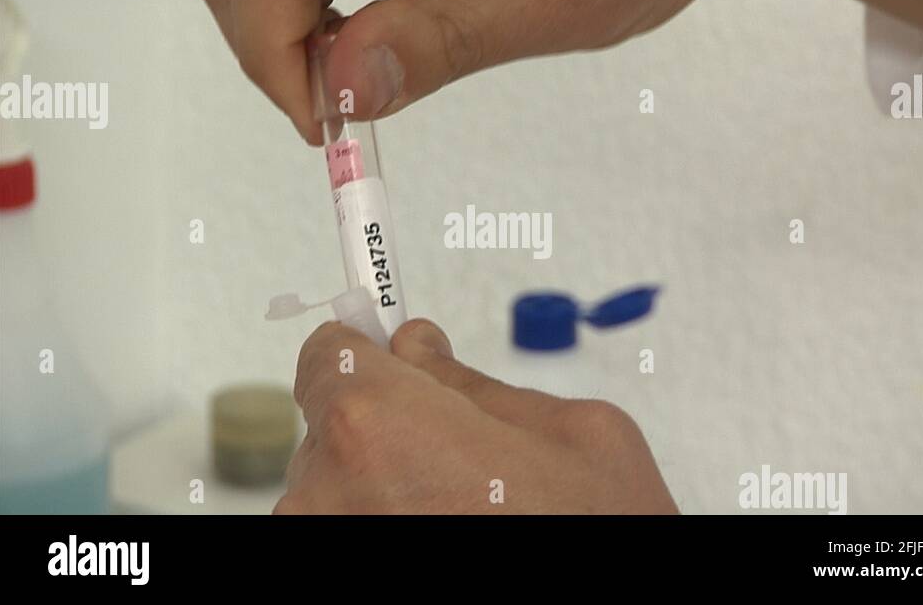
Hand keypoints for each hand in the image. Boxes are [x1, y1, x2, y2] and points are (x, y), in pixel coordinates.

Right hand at [189, 0, 729, 144]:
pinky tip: (347, 44)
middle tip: (325, 114)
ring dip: (278, 22)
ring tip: (339, 88)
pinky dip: (307, 3)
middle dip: (262, 34)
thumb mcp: (556, 3)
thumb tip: (345, 91)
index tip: (321, 125)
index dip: (271, 42)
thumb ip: (447, 39)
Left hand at [275, 319, 677, 513]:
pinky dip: (385, 520)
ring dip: (387, 483)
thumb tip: (418, 348)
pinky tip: (447, 530)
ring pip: (339, 485)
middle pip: (337, 423)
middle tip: (457, 449)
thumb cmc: (596, 527)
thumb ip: (473, 381)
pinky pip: (347, 523)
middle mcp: (328, 490)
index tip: (391, 355)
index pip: (326, 355)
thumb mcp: (571, 432)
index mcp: (378, 425)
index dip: (369, 350)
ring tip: (462, 509)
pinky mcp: (334, 573)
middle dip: (390, 422)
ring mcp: (327, 541)